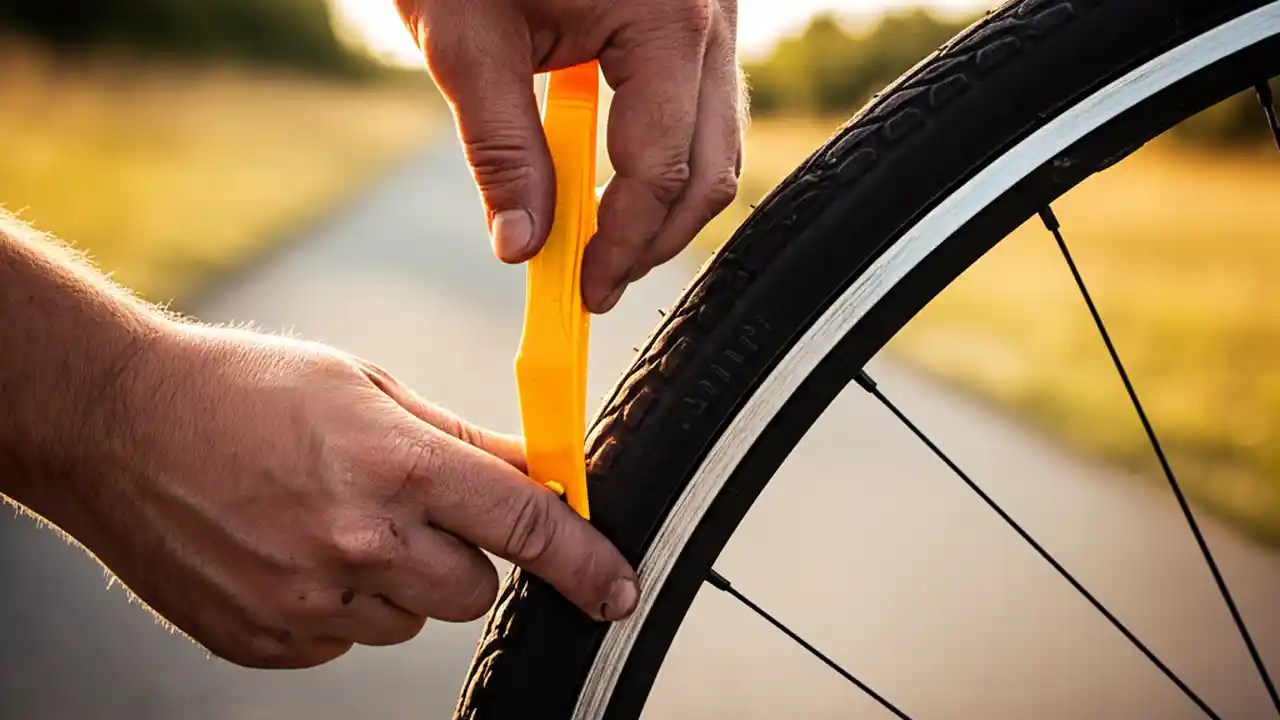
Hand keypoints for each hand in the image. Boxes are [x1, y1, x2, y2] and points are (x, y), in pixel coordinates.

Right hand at [45, 323, 638, 668]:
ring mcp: (308, 601)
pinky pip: (345, 642)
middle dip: (463, 556)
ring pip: (410, 620)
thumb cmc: (244, 390)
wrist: (121, 425)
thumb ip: (460, 439)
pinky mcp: (267, 640)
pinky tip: (292, 551)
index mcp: (394, 465)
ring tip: (332, 521)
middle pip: (475, 590)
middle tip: (410, 510)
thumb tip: (536, 468)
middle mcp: (358, 542)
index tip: (614, 587)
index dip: (584, 560)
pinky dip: (338, 607)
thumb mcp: (367, 388)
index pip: (523, 525)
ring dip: (397, 582)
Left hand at [398, 0, 744, 312]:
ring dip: (661, 203)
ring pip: (716, 143)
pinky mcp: (695, 16)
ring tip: (597, 238)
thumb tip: (524, 244)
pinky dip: (660, 156)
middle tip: (592, 280)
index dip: (621, 244)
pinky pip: (699, 107)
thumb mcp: (465, 38)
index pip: (660, 169)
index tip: (578, 290)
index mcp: (666, 16)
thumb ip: (501, 148)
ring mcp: (714, 13)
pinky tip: (606, 175)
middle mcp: (711, 15)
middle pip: (712, 168)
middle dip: (652, 237)